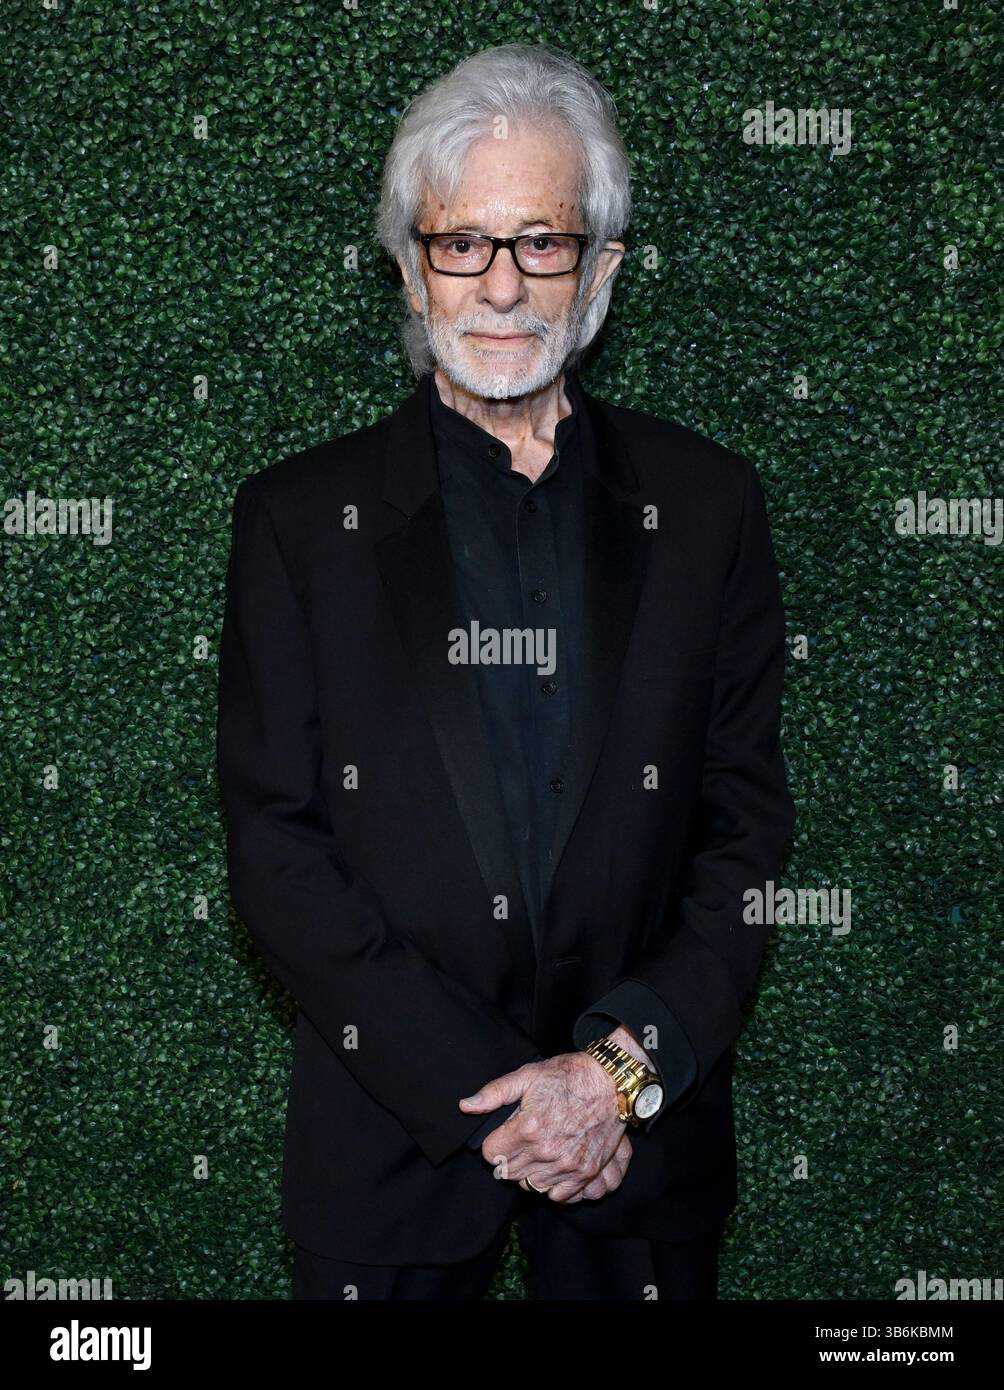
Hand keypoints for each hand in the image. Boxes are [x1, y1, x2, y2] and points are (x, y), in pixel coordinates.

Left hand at [458, 1051, 628, 1201]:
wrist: (611, 1082)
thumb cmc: (569, 1076)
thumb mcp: (528, 1075)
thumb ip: (494, 1093)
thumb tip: (466, 1106)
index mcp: (528, 1127)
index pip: (492, 1155)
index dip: (495, 1143)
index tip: (503, 1135)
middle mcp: (546, 1151)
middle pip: (510, 1173)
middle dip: (511, 1158)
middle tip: (521, 1142)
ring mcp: (567, 1165)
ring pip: (532, 1186)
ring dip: (531, 1173)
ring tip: (538, 1153)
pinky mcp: (586, 1172)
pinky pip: (560, 1196)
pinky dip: (553, 1186)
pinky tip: (554, 1167)